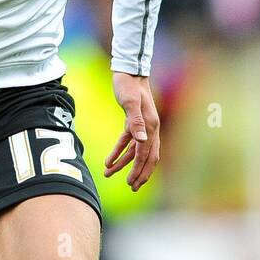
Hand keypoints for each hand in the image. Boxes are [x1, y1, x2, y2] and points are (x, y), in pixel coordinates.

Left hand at [104, 72, 160, 191]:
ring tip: (110, 175)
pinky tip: (108, 161)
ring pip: (136, 152)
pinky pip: (127, 143)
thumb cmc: (128, 85)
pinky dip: (119, 152)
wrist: (128, 71)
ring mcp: (143, 126)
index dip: (139, 169)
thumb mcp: (130, 102)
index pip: (146, 153)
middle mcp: (150, 128)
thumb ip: (135, 121)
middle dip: (139, 173)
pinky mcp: (133, 123)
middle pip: (147, 157)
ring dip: (125, 165)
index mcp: (151, 125)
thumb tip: (142, 140)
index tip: (131, 182)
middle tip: (131, 187)